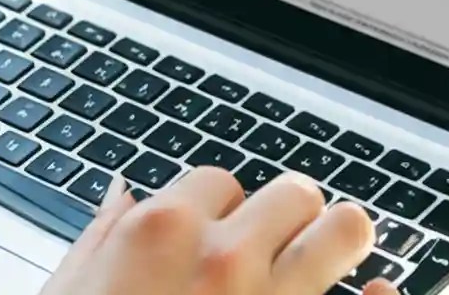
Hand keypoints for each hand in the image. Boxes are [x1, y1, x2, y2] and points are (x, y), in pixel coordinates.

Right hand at [42, 168, 398, 294]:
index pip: (218, 182)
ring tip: (326, 265)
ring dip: (337, 243)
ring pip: (346, 228)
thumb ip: (101, 242)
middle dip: (286, 219)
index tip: (217, 238)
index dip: (220, 212)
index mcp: (158, 235)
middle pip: (292, 195)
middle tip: (276, 251)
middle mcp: (225, 259)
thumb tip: (124, 196)